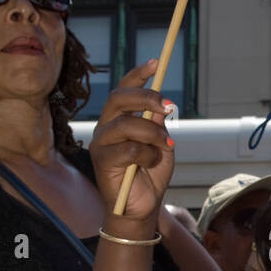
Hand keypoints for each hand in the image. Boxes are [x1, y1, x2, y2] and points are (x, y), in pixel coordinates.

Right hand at [89, 60, 175, 224]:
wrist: (142, 207)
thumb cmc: (150, 175)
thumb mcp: (161, 145)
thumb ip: (157, 124)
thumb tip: (161, 103)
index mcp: (120, 119)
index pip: (124, 89)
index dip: (138, 74)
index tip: (156, 63)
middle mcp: (107, 126)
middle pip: (119, 98)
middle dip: (146, 97)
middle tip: (168, 106)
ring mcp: (102, 143)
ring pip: (127, 124)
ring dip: (152, 133)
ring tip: (164, 146)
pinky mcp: (102, 160)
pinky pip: (129, 149)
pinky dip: (147, 154)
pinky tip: (151, 163)